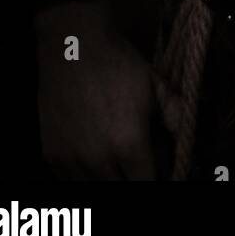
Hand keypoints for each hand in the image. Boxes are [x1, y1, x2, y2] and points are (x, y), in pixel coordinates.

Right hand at [35, 0, 170, 179]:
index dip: (155, 179)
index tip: (157, 170)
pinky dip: (82, 176)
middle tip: (137, 163)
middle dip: (132, 178)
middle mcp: (98, 159)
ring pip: (93, 189)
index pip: (147, 184)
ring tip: (114, 160)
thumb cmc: (117, 63)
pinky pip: (68, 181)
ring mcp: (70, 159)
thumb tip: (184, 139)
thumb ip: (174, 117)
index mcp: (129, 144)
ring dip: (108, 179)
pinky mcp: (50, 154)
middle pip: (121, 190)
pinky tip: (91, 159)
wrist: (73, 45)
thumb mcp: (154, 86)